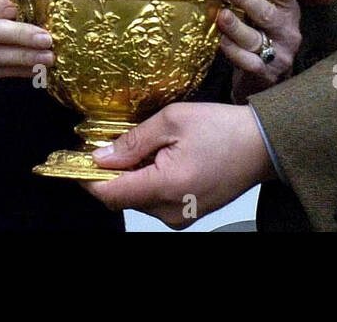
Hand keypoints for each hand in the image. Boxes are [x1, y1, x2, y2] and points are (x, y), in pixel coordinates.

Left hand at [86, 104, 273, 228]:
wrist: (264, 144)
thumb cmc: (224, 129)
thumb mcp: (173, 120)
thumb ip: (133, 140)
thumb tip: (100, 156)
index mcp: (166, 187)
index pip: (109, 194)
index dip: (86, 177)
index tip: (73, 159)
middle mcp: (171, 211)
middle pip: (122, 196)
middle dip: (111, 169)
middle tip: (112, 139)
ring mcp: (180, 216)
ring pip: (138, 197)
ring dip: (131, 173)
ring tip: (146, 143)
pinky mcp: (188, 213)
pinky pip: (155, 199)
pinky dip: (149, 178)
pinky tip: (161, 155)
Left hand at [218, 0, 319, 98]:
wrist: (262, 77)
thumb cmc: (259, 33)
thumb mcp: (263, 4)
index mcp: (288, 6)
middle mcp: (288, 28)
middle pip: (269, 11)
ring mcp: (280, 53)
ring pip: (256, 38)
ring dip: (236, 26)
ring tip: (221, 15)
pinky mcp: (266, 75)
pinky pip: (249, 62)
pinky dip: (233, 51)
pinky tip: (221, 42)